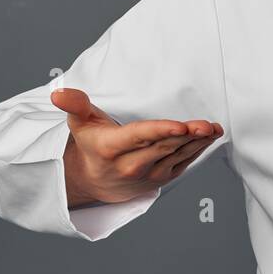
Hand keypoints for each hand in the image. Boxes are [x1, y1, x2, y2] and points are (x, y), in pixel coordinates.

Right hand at [52, 87, 222, 207]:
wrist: (95, 181)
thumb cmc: (91, 145)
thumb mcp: (80, 123)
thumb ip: (75, 105)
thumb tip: (59, 92)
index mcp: (111, 148)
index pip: (139, 137)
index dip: (161, 131)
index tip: (181, 126)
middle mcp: (131, 164)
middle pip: (164, 145)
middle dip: (187, 135)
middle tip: (206, 125)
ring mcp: (149, 173)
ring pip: (177, 154)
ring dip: (198, 142)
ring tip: (213, 128)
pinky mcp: (163, 178)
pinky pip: (184, 162)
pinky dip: (199, 149)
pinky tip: (211, 136)